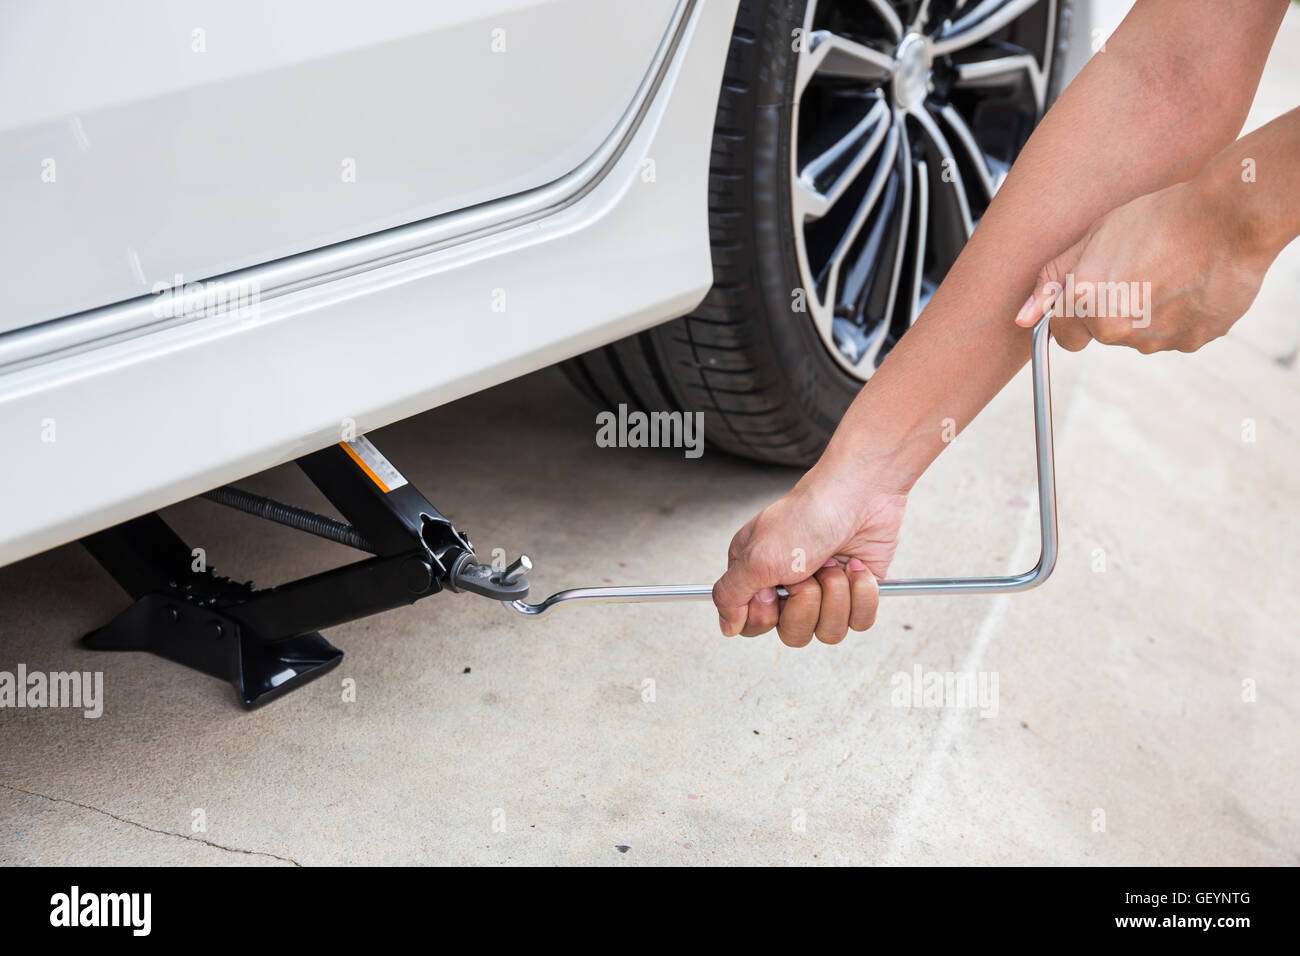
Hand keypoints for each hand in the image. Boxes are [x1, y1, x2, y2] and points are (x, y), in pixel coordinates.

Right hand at [712, 461, 905, 646]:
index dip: (766, 615)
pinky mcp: (857, 593)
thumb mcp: (756, 558)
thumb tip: (725, 626)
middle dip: (806, 603)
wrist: (860, 494)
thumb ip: (731, 596)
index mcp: (757, 576)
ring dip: (836, 595)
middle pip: (793, 634)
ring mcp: (825, 592)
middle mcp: (790, 587)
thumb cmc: (806, 516)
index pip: (753, 626)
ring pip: (830, 633)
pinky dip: (862, 594)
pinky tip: (856, 566)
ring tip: (833, 563)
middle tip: (808, 570)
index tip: (773, 588)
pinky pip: (860, 622)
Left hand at [1014, 178, 1272, 351]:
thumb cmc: (1159, 218)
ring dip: (1148, 313)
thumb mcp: (1094, 237)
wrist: (1230, 216)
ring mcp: (1156, 339)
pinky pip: (1174, 336)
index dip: (1074, 312)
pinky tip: (1191, 284)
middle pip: (1103, 334)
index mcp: (1086, 303)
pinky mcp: (1191, 343)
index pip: (1063, 334)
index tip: (1094, 292)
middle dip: (1113, 309)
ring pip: (1139, 336)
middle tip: (1141, 268)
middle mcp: (1117, 329)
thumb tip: (1023, 320)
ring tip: (1171, 272)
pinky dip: (1180, 317)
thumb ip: (1053, 281)